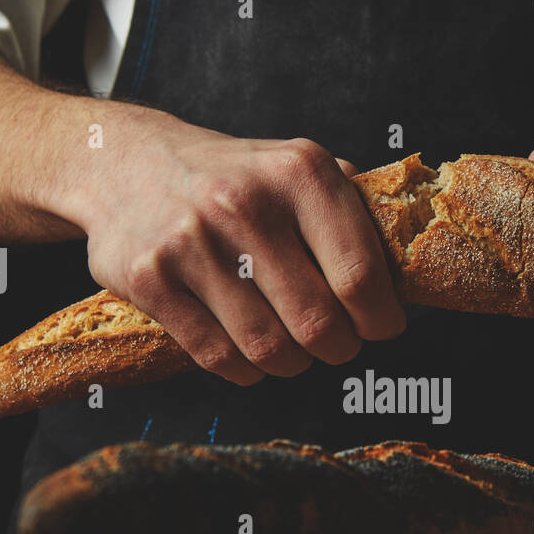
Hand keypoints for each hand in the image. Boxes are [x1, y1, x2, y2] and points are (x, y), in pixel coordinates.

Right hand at [75, 109, 403, 384]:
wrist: (123, 163)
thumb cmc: (233, 179)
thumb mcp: (296, 168)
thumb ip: (353, 211)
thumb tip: (409, 273)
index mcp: (299, 172)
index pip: (361, 276)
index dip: (380, 320)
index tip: (380, 328)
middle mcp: (244, 202)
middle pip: (318, 324)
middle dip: (338, 349)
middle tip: (335, 345)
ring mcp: (191, 241)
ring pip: (268, 349)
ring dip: (291, 365)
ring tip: (292, 350)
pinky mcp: (149, 278)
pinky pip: (216, 357)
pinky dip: (243, 370)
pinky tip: (248, 354)